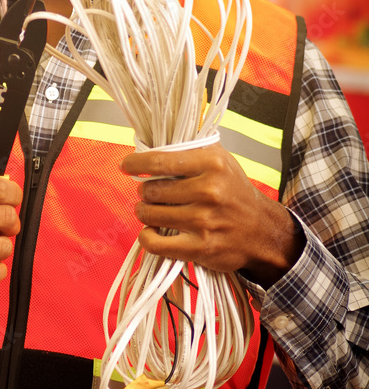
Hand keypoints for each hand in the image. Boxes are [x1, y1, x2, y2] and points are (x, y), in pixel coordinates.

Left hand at [120, 144, 304, 287]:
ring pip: (150, 214)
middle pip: (152, 189)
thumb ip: (190, 149)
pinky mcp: (200, 247)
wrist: (262, 231)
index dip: (136, 163)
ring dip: (143, 212)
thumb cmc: (234, 192)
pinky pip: (155, 243)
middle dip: (144, 192)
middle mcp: (209, 191)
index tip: (126, 166)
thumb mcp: (221, 160)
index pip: (160, 160)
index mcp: (213, 164)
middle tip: (149, 193)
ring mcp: (204, 221)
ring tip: (149, 210)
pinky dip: (147, 237)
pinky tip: (151, 231)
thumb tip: (153, 141)